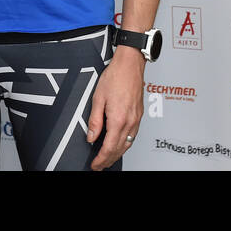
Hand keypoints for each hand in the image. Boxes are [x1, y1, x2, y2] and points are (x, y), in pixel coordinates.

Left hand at [86, 47, 144, 169]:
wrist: (130, 65)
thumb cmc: (115, 77)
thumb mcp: (98, 98)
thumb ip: (94, 120)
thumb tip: (91, 136)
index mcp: (118, 119)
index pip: (109, 147)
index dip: (101, 159)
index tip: (95, 164)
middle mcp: (130, 122)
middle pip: (119, 149)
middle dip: (108, 160)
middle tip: (99, 166)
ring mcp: (136, 119)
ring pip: (128, 145)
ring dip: (117, 154)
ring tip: (107, 159)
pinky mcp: (139, 115)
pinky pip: (133, 136)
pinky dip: (125, 145)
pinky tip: (119, 145)